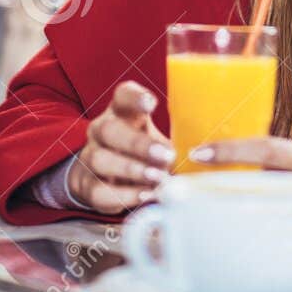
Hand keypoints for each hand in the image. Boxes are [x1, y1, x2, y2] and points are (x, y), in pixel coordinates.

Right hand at [66, 81, 172, 214]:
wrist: (107, 179)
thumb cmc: (142, 154)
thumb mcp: (156, 140)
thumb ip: (173, 145)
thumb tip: (204, 157)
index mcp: (120, 113)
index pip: (122, 96)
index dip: (135, 98)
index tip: (152, 104)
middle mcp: (100, 131)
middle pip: (109, 130)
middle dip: (137, 143)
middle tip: (166, 155)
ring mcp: (90, 158)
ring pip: (100, 159)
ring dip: (132, 169)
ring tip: (158, 178)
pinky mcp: (87, 186)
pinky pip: (99, 190)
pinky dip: (123, 194)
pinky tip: (144, 195)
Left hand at [190, 137, 291, 261]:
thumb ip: (289, 167)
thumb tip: (242, 170)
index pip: (269, 150)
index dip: (232, 150)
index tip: (199, 152)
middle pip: (261, 193)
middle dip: (225, 200)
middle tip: (194, 201)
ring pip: (271, 229)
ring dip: (243, 232)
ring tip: (216, 235)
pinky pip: (291, 256)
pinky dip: (270, 257)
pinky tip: (251, 261)